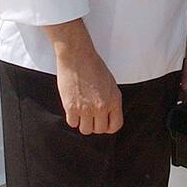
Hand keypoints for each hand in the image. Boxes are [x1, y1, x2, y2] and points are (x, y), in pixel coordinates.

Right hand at [45, 19, 122, 133]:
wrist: (77, 56)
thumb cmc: (92, 65)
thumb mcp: (110, 83)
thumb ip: (110, 100)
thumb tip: (107, 114)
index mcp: (114, 100)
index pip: (115, 125)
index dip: (108, 127)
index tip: (103, 123)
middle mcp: (101, 106)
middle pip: (99, 130)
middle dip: (94, 124)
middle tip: (90, 116)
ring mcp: (86, 108)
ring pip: (85, 130)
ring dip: (83, 122)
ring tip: (81, 111)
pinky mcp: (71, 107)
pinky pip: (72, 123)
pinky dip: (72, 118)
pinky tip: (73, 108)